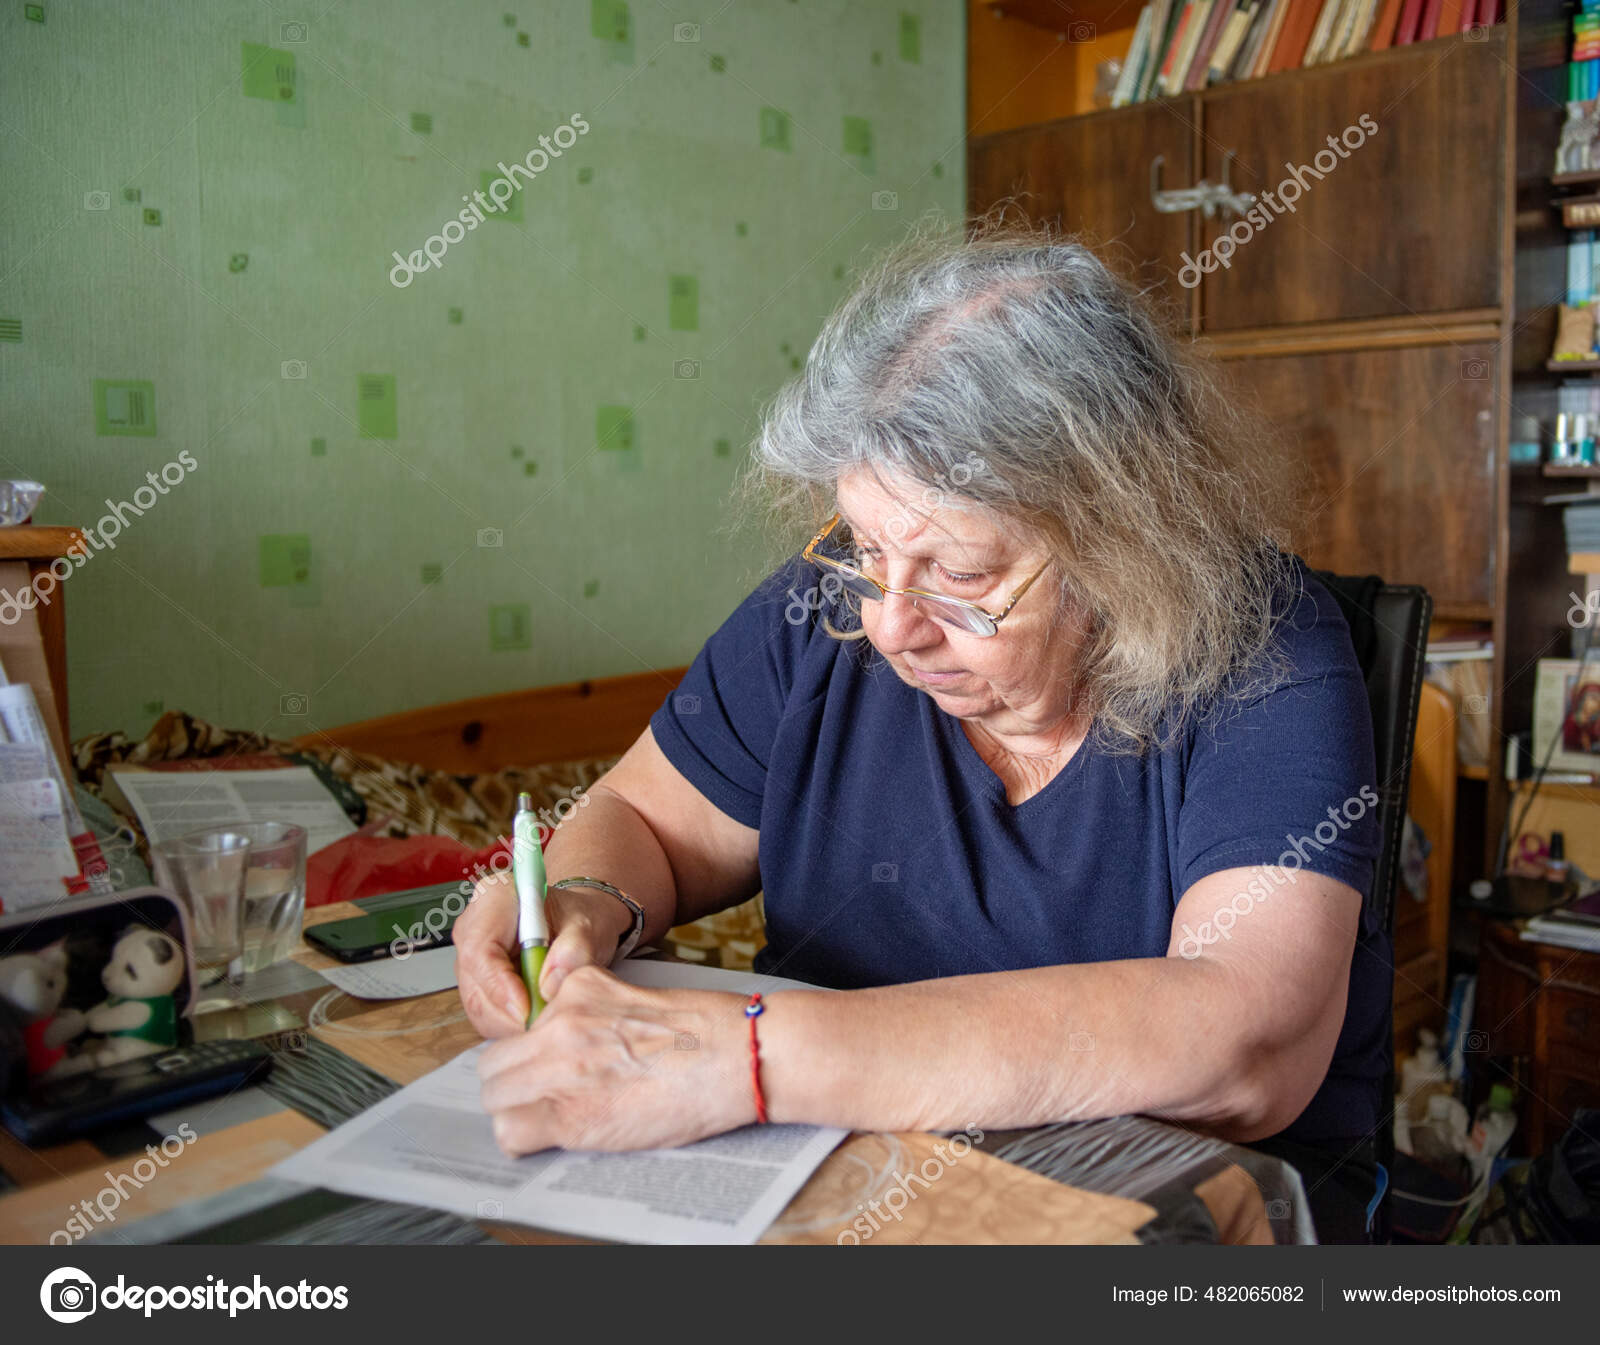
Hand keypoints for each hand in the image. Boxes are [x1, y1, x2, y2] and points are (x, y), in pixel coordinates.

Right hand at [454, 870, 632, 1037]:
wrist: (574, 921)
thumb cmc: (577, 917)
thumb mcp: (587, 925)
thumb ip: (574, 950)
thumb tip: (550, 985)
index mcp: (494, 898)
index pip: (481, 951)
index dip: (499, 986)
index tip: (526, 1010)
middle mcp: (473, 926)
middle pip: (474, 982)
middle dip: (507, 1013)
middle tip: (542, 1025)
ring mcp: (470, 955)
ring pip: (476, 1002)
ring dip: (509, 1022)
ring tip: (544, 1021)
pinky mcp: (475, 979)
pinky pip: (483, 1011)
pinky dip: (508, 1023)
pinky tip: (534, 1019)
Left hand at [478, 964, 755, 1154]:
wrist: (736, 1054)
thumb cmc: (704, 1032)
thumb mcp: (635, 999)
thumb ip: (591, 1013)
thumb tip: (566, 1047)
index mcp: (577, 989)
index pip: (515, 1026)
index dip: (525, 1055)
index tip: (538, 1069)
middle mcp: (560, 1023)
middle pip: (494, 1064)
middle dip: (513, 1085)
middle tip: (545, 1099)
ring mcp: (561, 1067)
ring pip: (495, 1099)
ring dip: (517, 1113)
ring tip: (552, 1121)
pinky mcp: (571, 1114)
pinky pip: (512, 1133)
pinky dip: (525, 1142)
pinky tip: (556, 1138)